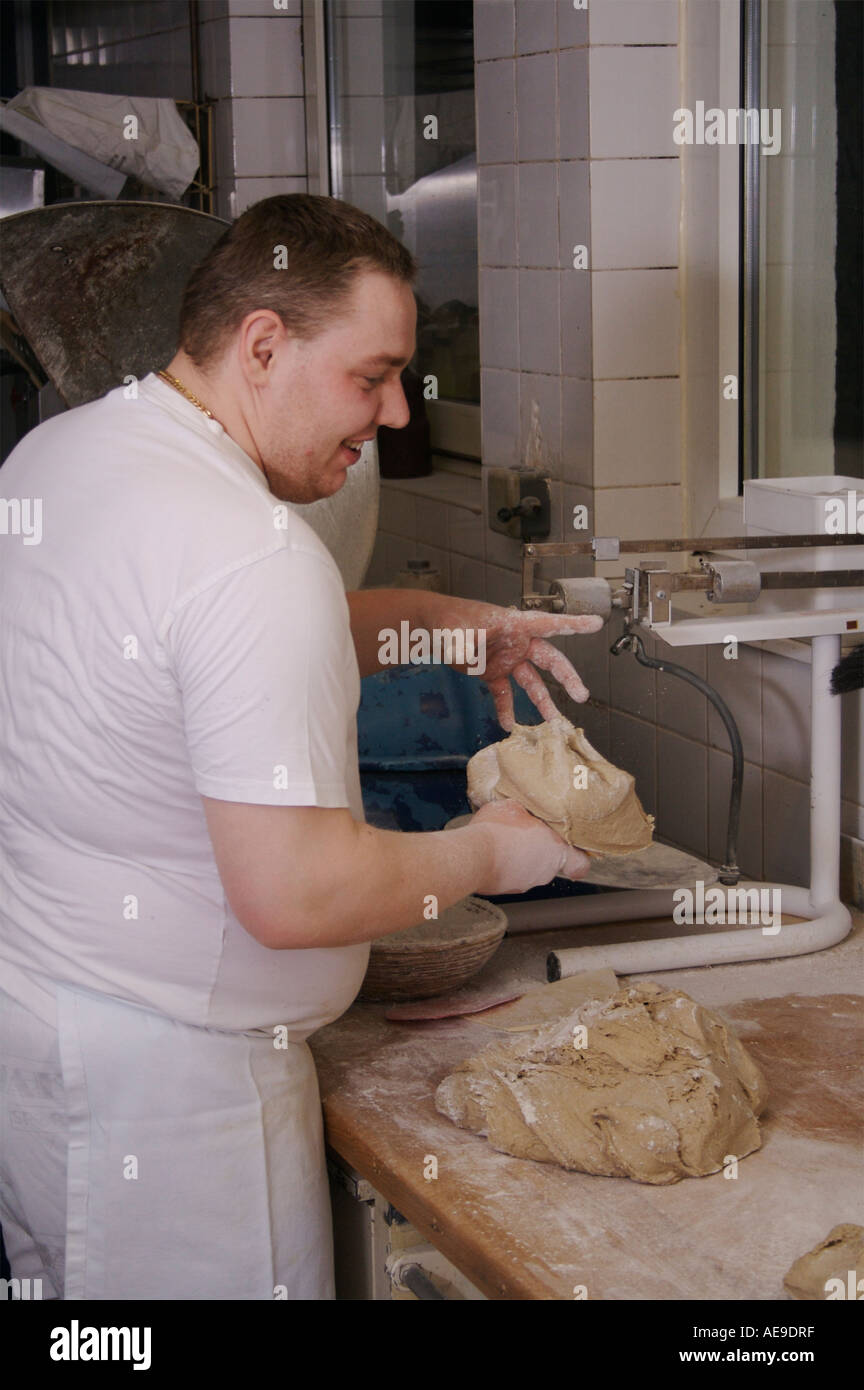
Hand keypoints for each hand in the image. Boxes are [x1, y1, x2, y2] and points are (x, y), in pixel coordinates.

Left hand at [435, 596, 603, 728]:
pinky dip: (507, 708)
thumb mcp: (457, 629)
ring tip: (553, 721)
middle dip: (567, 677)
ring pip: (532, 681)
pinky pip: (505, 693)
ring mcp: (507, 658)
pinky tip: (509, 724)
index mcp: (515, 625)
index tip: (597, 623)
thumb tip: (464, 652)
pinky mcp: (493, 672)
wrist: (433, 628)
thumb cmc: (449, 620)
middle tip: (581, 695)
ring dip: (543, 700)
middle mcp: (517, 642)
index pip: (549, 623)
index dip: (574, 624)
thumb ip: (463, 642)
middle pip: (550, 659)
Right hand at [468, 800, 591, 894]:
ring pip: (530, 869)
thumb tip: (525, 808)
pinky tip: (494, 853)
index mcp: (556, 850)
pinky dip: (505, 867)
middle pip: (551, 862)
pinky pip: (511, 877)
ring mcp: (526, 883)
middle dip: (540, 849)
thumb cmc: (499, 830)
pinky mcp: (507, 889)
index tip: (572, 850)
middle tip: (526, 835)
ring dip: (521, 858)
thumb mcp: (515, 806)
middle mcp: (545, 871)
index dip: (577, 857)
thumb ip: (528, 811)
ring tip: (505, 842)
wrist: (473, 855)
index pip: (580, 863)